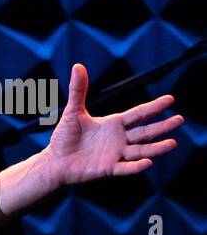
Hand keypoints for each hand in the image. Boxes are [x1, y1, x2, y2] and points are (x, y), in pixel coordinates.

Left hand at [0, 62, 184, 217]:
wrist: (55, 161)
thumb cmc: (65, 137)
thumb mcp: (73, 111)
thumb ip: (78, 90)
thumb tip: (77, 66)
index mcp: (113, 124)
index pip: (138, 114)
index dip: (153, 107)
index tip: (170, 99)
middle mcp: (119, 139)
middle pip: (145, 132)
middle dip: (162, 126)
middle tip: (179, 119)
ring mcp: (115, 154)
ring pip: (140, 151)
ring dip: (156, 148)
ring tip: (172, 143)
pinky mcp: (107, 168)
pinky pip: (125, 168)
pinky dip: (136, 166)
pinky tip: (148, 162)